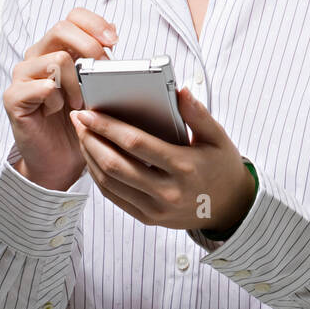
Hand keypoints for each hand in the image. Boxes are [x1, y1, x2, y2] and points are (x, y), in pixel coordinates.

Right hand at [5, 8, 117, 190]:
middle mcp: (37, 56)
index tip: (114, 40)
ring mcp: (23, 76)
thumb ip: (101, 62)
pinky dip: (57, 99)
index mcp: (58, 48)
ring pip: (57, 58)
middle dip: (91, 46)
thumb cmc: (80, 122)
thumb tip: (114, 36)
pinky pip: (41, 86)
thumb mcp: (98, 88)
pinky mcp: (13, 97)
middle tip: (104, 69)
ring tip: (80, 102)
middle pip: (62, 28)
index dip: (95, 23)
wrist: (60, 160)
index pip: (73, 17)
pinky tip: (60, 111)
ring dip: (77, 81)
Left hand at [69, 86, 255, 231]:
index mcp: (185, 167)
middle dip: (91, 140)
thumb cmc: (223, 167)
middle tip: (79, 121)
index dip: (109, 127)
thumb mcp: (218, 137)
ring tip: (83, 136)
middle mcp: (168, 192)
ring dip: (90, 157)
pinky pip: (114, 196)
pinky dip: (98, 176)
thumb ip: (198, 114)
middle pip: (115, 165)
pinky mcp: (147, 218)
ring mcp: (155, 208)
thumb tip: (181, 90)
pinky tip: (93, 158)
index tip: (89, 113)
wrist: (230, 207)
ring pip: (109, 182)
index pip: (137, 145)